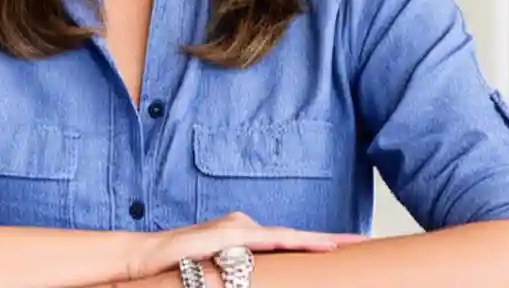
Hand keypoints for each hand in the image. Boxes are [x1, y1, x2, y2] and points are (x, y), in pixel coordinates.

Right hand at [128, 212, 367, 279]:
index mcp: (243, 235)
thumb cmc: (176, 268)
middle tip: (366, 244)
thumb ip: (238, 275)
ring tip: (350, 246)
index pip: (289, 241)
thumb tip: (257, 283)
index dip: (321, 244)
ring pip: (289, 237)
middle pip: (296, 237)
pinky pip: (270, 241)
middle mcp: (243, 226)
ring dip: (321, 242)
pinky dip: (297, 243)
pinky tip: (321, 246)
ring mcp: (237, 229)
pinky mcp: (229, 236)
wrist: (141, 258)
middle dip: (332, 241)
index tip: (352, 248)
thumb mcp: (214, 274)